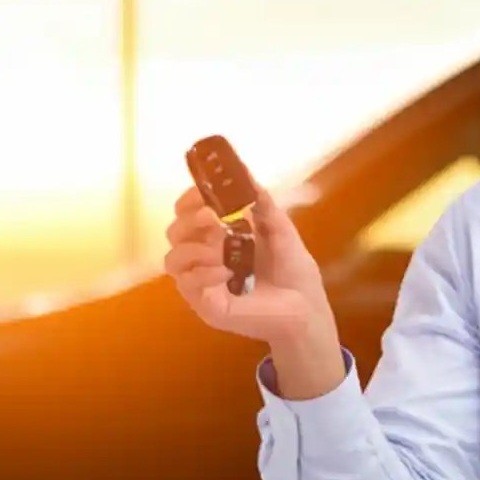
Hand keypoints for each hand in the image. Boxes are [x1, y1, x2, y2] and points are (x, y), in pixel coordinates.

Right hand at [163, 179, 336, 346]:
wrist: (307, 308)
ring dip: (193, 248)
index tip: (201, 192)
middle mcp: (206, 256)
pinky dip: (204, 274)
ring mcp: (203, 282)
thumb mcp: (280, 230)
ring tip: (221, 249)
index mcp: (220, 234)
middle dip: (189, 221)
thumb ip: (262, 203)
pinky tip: (226, 272)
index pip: (187, 212)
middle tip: (212, 217)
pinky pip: (188, 285)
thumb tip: (245, 171)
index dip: (189, 199)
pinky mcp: (206, 305)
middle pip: (174, 232)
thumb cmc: (293, 270)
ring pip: (172, 259)